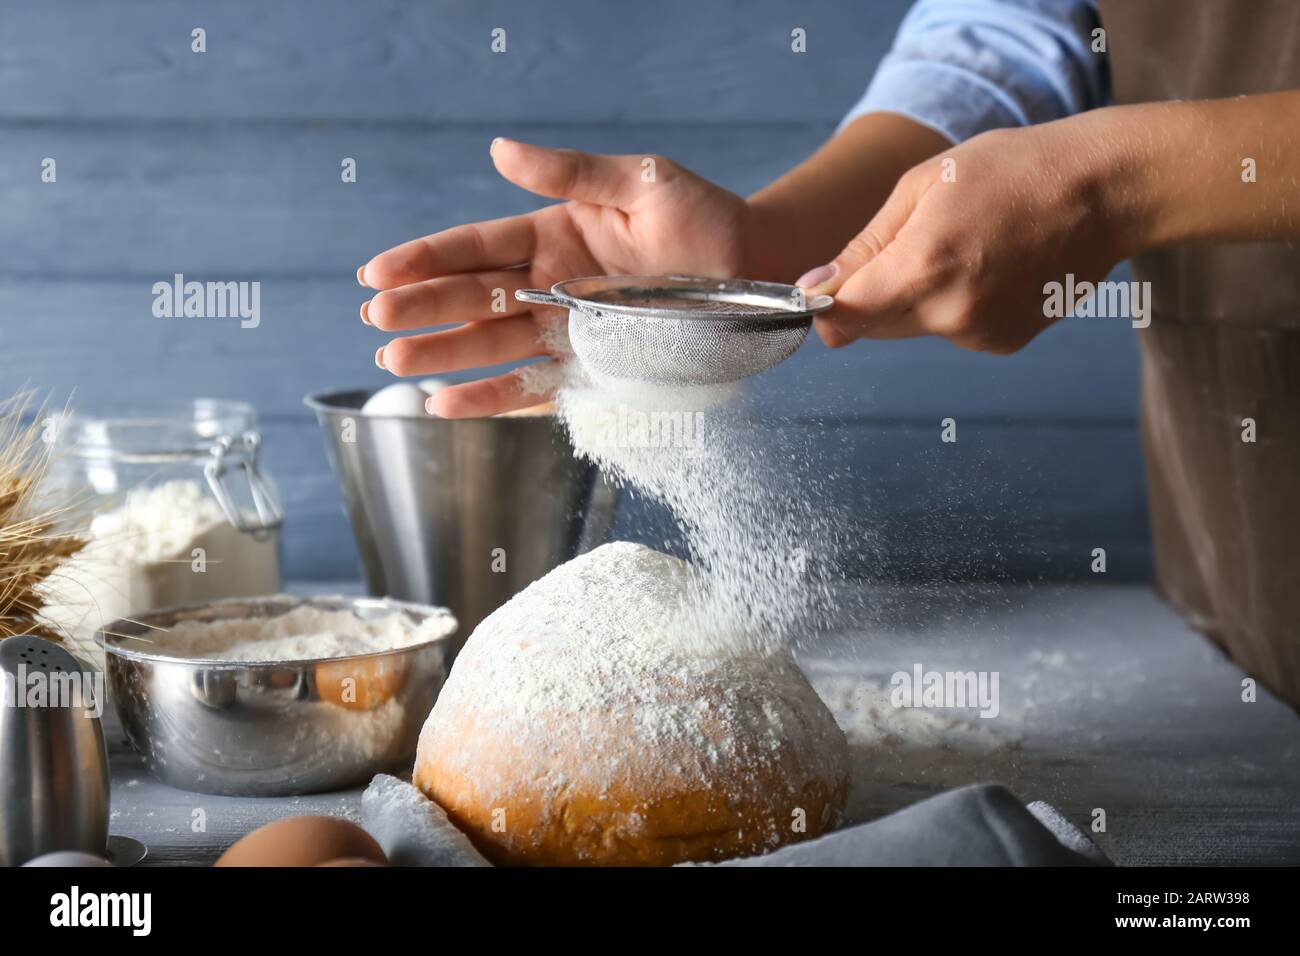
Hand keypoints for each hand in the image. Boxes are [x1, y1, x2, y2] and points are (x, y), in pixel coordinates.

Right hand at [360, 139, 755, 416]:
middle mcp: (549, 286)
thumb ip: (570, 172)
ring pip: (491, 344)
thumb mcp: (640, 181)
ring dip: (443, 354)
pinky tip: (448, 404)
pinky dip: (493, 398)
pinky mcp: (590, 368)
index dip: (426, 258)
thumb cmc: (702, 217)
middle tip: (375, 321)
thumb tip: (499, 150)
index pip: (475, 247)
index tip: (377, 270)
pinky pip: (534, 386)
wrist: (755, 268)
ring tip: (394, 363)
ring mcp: (565, 330)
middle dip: (422, 308)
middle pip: (472, 299)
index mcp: (552, 236)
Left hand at [798, 118, 1135, 353]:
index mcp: (922, 267)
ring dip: (916, 298)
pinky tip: (989, 266)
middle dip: (874, 293)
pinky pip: (951, 330)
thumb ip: (864, 246)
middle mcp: (949, 313)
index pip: (843, 318)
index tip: (828, 288)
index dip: (825, 305)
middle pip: (874, 325)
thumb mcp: (923, 185)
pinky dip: (954, 305)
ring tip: (963, 246)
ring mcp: (978, 334)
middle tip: (914, 241)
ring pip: (913, 328)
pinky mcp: (1001, 343)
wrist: (1105, 191)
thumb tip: (816, 288)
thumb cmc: (1013, 170)